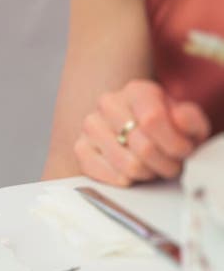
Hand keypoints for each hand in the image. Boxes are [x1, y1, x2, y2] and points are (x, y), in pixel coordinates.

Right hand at [74, 79, 211, 186]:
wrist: (140, 132)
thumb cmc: (165, 128)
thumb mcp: (188, 121)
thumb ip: (190, 118)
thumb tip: (178, 119)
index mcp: (136, 91)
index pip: (153, 120)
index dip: (175, 145)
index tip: (183, 151)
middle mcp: (109, 103)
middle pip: (143, 147)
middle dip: (165, 164)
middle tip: (170, 163)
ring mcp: (91, 125)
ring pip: (127, 165)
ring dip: (146, 173)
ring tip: (151, 166)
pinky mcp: (80, 147)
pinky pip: (104, 175)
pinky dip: (123, 180)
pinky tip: (130, 171)